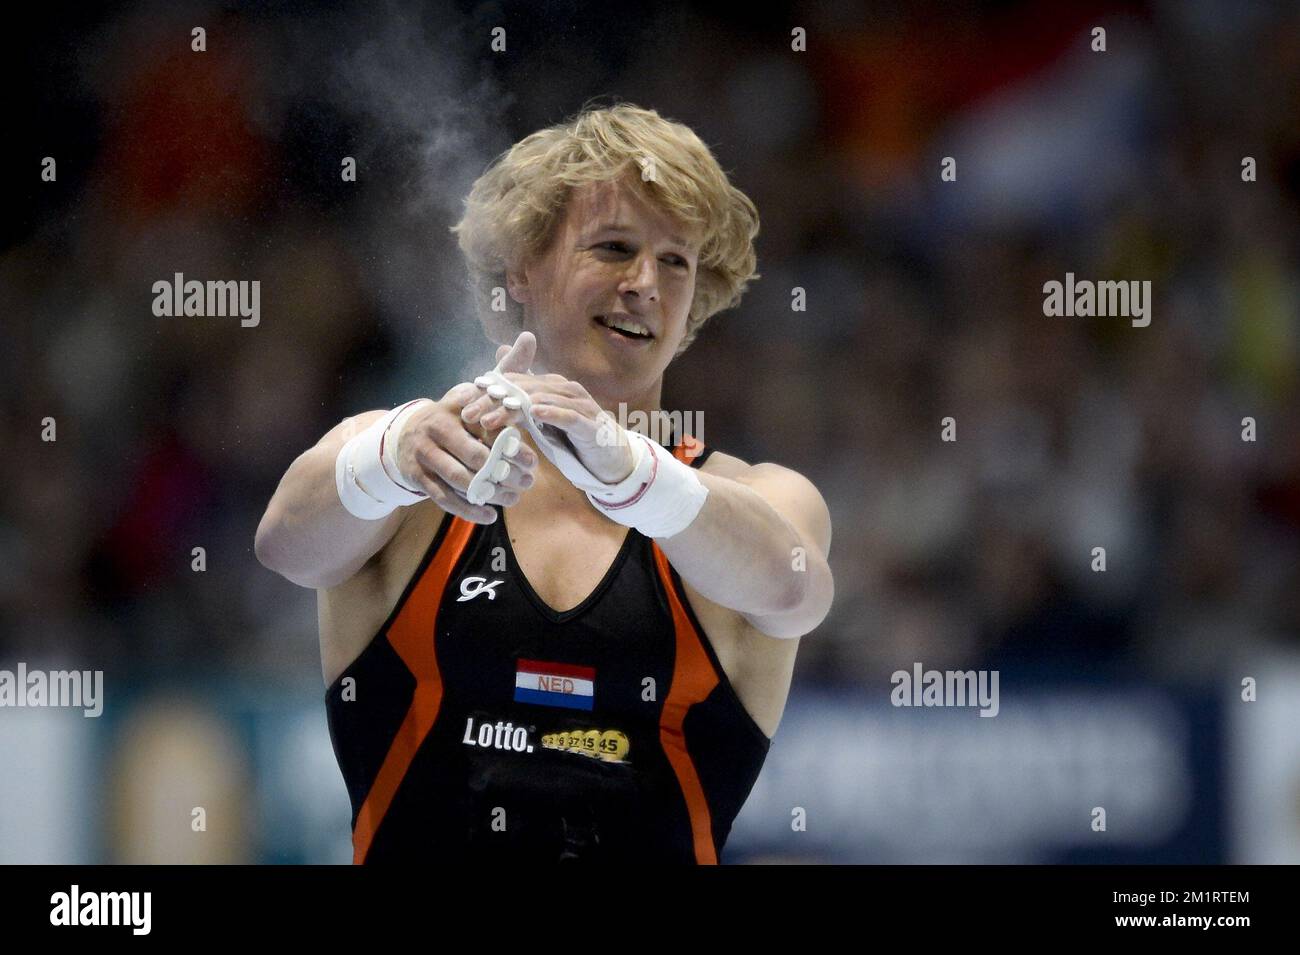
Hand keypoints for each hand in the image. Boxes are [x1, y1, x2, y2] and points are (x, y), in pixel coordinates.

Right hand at [389, 384, 537, 522]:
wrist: (400, 435)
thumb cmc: (444, 423)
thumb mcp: (460, 409)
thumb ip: (486, 412)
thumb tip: (519, 425)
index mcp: (452, 413)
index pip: (487, 431)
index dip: (512, 448)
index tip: (532, 462)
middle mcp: (436, 432)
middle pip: (475, 457)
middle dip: (504, 472)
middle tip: (526, 482)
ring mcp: (425, 456)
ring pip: (460, 480)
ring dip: (489, 493)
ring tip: (513, 499)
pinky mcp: (418, 477)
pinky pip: (444, 498)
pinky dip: (468, 510)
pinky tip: (490, 516)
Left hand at [462, 332, 635, 484]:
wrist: (611, 459)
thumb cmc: (573, 439)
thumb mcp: (542, 422)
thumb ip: (521, 404)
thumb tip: (497, 395)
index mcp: (551, 386)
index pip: (515, 383)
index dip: (489, 392)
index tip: (463, 404)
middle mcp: (565, 390)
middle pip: (524, 389)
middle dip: (494, 401)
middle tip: (470, 414)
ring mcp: (580, 405)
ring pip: (542, 400)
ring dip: (515, 408)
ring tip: (491, 418)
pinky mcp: (591, 425)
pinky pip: (569, 415)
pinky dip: (551, 412)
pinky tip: (534, 413)